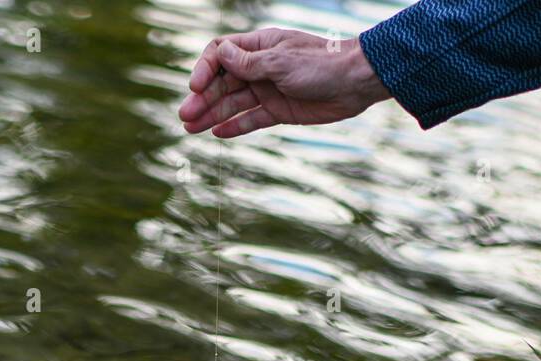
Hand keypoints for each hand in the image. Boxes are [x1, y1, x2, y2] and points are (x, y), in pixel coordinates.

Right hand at [178, 29, 389, 137]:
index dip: (204, 69)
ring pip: (233, 103)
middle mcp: (259, 67)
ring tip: (191, 129)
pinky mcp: (278, 111)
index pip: (220, 53)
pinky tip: (217, 133)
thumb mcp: (282, 62)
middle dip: (202, 99)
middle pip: (221, 82)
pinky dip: (235, 126)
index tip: (196, 87)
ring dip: (212, 115)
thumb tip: (220, 55)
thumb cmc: (321, 64)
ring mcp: (268, 90)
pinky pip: (251, 119)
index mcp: (259, 46)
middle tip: (185, 116)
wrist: (355, 83)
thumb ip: (249, 63)